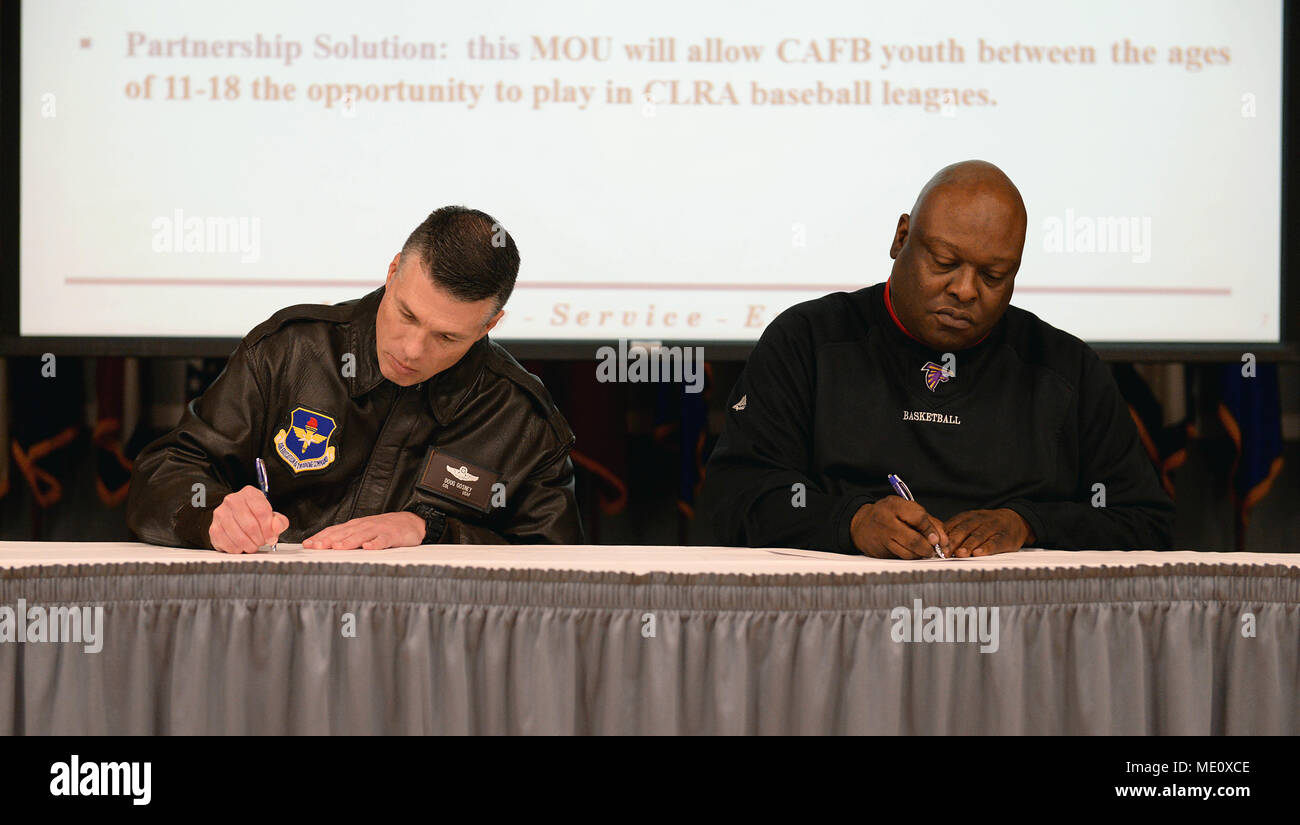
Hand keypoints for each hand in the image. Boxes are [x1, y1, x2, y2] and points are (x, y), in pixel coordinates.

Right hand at [209, 485, 288, 553]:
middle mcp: (232, 500)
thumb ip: (279, 522)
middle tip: (262, 542)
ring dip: (249, 545)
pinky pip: (228, 544)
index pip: (261, 512)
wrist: (237, 520)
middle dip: (259, 539)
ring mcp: (220, 514)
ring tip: (253, 545)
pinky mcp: (214, 528)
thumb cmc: (256, 517)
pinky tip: (242, 546)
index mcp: (249, 493)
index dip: (268, 529)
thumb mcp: (272, 517)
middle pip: (250, 526)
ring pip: (239, 537)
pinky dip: (238, 549)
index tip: (271, 537)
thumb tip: (276, 527)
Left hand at [302, 512, 425, 549]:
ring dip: (349, 541)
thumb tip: (325, 547)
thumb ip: (347, 538)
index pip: (334, 530)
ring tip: (338, 547)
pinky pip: (383, 540)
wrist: (410, 522)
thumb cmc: (384, 529)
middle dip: (329, 539)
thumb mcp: (363, 532)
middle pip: (344, 533)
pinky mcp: (392, 535)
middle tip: (317, 546)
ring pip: (361, 536)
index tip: (308, 544)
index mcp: (355, 526)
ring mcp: (378, 530)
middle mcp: (364, 526)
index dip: (320, 537)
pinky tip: (369, 547)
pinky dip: (375, 543)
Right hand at [850, 497, 949, 558]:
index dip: (931, 530)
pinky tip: (911, 552)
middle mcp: (886, 521)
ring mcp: (881, 538)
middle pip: (914, 540)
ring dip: (920, 554)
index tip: (937, 538)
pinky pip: (900, 557)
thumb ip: (928, 521)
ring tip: (923, 550)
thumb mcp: (907, 509)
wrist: (862, 523)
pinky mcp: (879, 551)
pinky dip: (910, 557)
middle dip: (928, 548)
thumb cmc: (889, 514)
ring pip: (908, 553)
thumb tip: (943, 540)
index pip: (919, 518)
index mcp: (894, 505)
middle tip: (933, 550)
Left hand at [942, 509, 1033, 557]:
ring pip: (978, 535)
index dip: (943, 536)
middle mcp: (979, 520)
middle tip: (945, 552)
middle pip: (964, 529)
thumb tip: (936, 546)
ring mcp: (993, 527)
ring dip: (968, 545)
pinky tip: (979, 553)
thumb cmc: (987, 526)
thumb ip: (955, 532)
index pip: (952, 525)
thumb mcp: (970, 524)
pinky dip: (986, 548)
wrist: (1015, 521)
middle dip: (953, 541)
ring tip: (960, 554)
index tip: (935, 547)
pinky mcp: (1005, 537)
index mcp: (967, 517)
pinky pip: (995, 542)